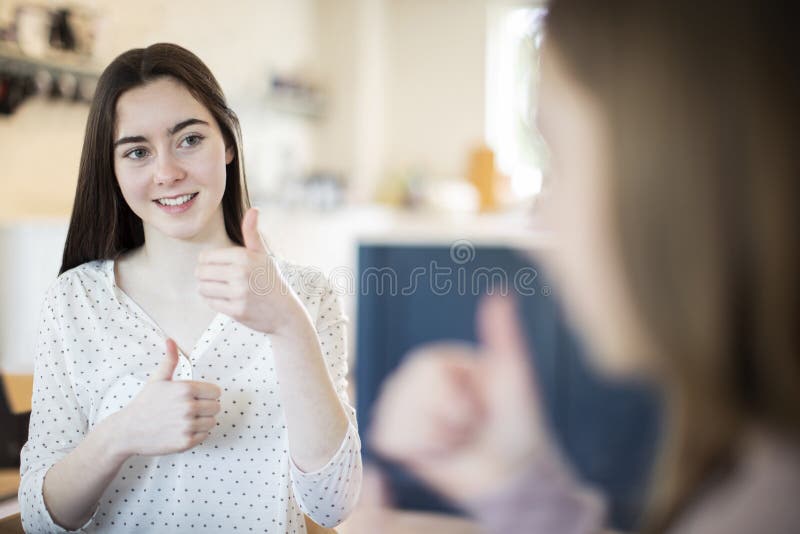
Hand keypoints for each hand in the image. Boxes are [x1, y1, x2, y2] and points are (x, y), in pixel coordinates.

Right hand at [113, 338, 221, 456]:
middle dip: (205, 408)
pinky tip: (182, 430)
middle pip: (216, 407)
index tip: (196, 397)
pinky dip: (197, 434)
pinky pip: (205, 436)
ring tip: (185, 420)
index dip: (207, 394)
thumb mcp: (158, 379)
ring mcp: (187, 426)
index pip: (216, 392)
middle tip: (189, 409)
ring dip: (202, 421)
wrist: (128, 430)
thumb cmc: (144, 404)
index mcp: (185, 389)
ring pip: (212, 422)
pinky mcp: (185, 442)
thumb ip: (170, 360)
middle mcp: (188, 407)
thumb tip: (171, 340)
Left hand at [195, 207, 307, 334]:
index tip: (221, 267)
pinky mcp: (236, 310)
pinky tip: (228, 300)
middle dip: (206, 276)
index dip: (209, 262)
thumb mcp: (263, 255)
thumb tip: (254, 209)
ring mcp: (239, 293)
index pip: (205, 257)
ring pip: (203, 288)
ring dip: (208, 289)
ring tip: (223, 289)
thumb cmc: (270, 280)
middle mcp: (241, 273)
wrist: (284, 311)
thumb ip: (252, 233)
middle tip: (220, 279)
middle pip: (200, 273)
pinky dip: (215, 302)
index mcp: (244, 256)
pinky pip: (211, 303)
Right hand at [370, 295, 545, 501]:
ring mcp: (399, 406)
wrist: (509, 467)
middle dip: (446, 423)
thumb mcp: (514, 374)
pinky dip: (416, 453)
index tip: (480, 406)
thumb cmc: (516, 419)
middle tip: (470, 425)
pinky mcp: (394, 436)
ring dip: (433, 441)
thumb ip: (504, 335)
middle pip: (406, 401)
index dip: (455, 401)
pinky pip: (388, 441)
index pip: (425, 377)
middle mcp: (411, 378)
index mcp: (436, 360)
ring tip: (456, 439)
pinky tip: (439, 451)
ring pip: (396, 422)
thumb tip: (500, 293)